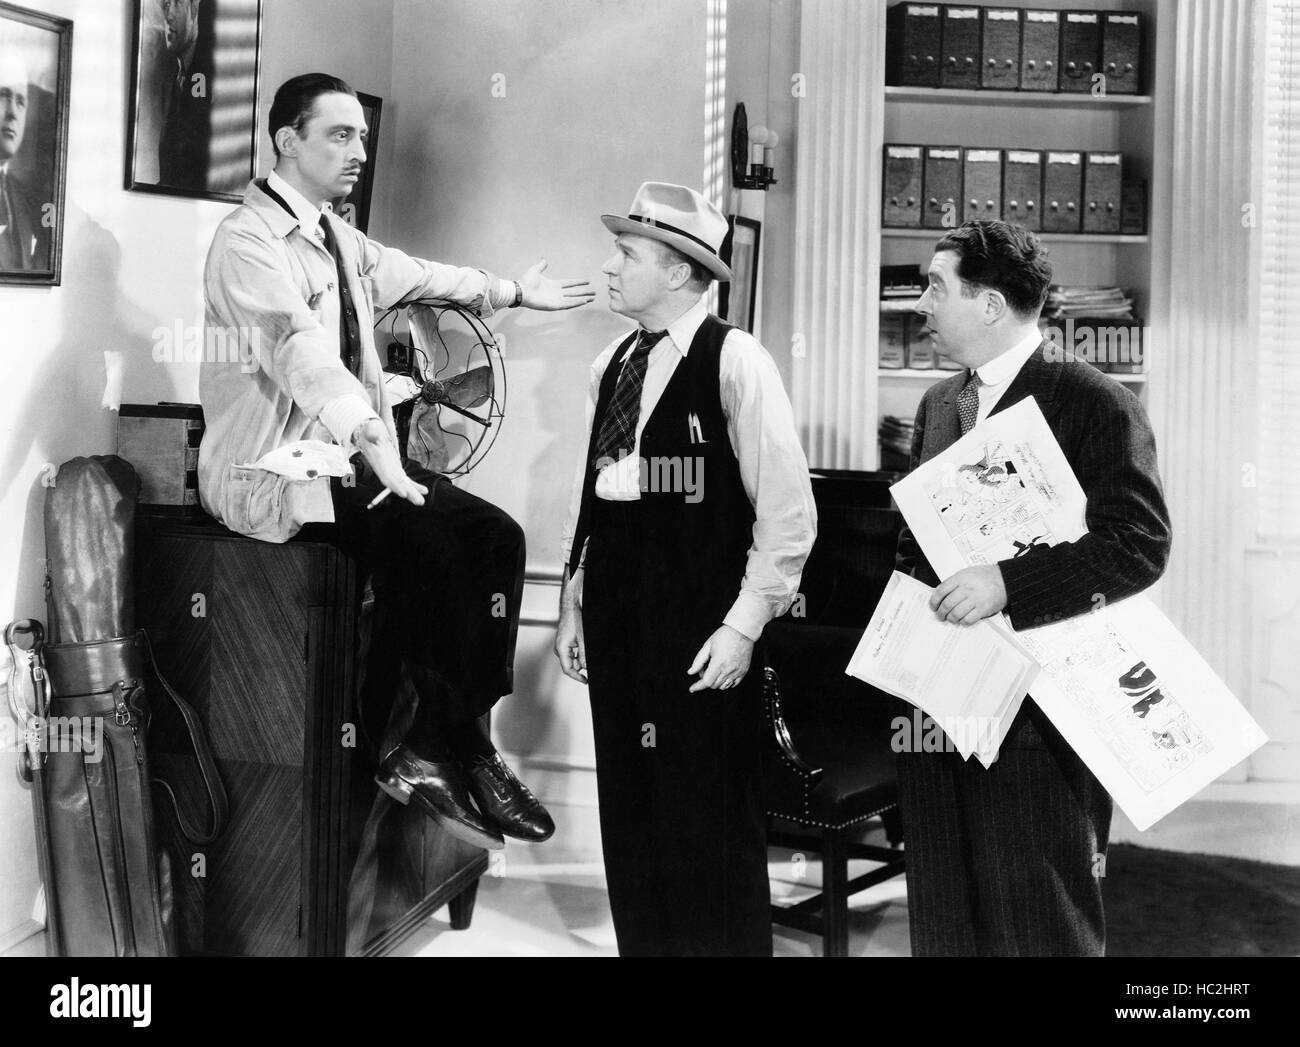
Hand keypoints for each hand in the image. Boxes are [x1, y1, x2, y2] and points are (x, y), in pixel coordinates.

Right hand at [350, 419, 427, 506]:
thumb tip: (374, 436)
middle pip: (397, 484)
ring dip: (413, 492)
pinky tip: (424, 491)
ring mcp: (391, 470)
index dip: (395, 486)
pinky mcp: (396, 469)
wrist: (370, 433)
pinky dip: (414, 486)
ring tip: (422, 501)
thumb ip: (372, 433)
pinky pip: (406, 480)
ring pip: (402, 484)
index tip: (404, 494)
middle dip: (408, 493)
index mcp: (378, 463)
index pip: (386, 477)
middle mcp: (384, 469)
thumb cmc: (370, 430)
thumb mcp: (370, 429)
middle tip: (420, 502)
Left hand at [517, 259, 596, 310]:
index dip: (578, 282)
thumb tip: (544, 260)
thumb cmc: (526, 282)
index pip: (570, 284)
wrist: (521, 290)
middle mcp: (557, 293)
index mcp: (554, 285)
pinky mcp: (554, 305)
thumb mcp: (535, 270)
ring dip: (582, 299)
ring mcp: (556, 299)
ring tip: (592, 298)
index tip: (588, 281)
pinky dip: (576, 303)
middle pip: (574, 292)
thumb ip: (541, 266)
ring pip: (573, 299)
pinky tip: (583, 301)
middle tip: (594, 293)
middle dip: (584, 292)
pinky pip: (567, 304)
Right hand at [554, 569, 586, 683]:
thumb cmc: (575, 619)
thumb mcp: (583, 639)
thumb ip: (584, 654)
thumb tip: (585, 667)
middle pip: (569, 665)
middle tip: (590, 670)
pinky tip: (585, 651)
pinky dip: (579, 654)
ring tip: (587, 654)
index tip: (585, 681)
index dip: (577, 677)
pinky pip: (572, 653)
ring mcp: (562, 645)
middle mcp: (559, 648)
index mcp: (561, 648)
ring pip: (572, 659)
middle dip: (580, 668)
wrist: (571, 607)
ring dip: (580, 660)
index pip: (567, 669)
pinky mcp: (565, 642)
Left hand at [687, 625, 753, 693]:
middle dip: (706, 680)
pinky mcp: (744, 671)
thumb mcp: (707, 646)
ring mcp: (737, 672)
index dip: (698, 686)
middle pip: (714, 685)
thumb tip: (691, 672)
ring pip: (723, 687)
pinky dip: (726, 682)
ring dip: (716, 682)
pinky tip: (724, 674)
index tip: (692, 688)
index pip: (706, 682)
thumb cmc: (725, 636)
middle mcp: (728, 670)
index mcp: (718, 663)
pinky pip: (733, 684)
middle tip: (705, 669)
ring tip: (715, 670)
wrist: (742, 631)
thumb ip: (698, 661)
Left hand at [930, 565, 1007, 624]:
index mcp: (960, 579)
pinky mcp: (983, 609)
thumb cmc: (986, 576)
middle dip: (940, 613)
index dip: (934, 601)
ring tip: (950, 618)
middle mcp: (966, 589)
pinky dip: (962, 622)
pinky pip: (968, 620)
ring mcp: (975, 599)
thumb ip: (953, 582)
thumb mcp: (966, 573)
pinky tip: (962, 620)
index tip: (933, 606)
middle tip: (940, 615)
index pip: (941, 591)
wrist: (1005, 580)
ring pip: (956, 614)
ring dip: (950, 618)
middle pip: (947, 604)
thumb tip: (940, 593)